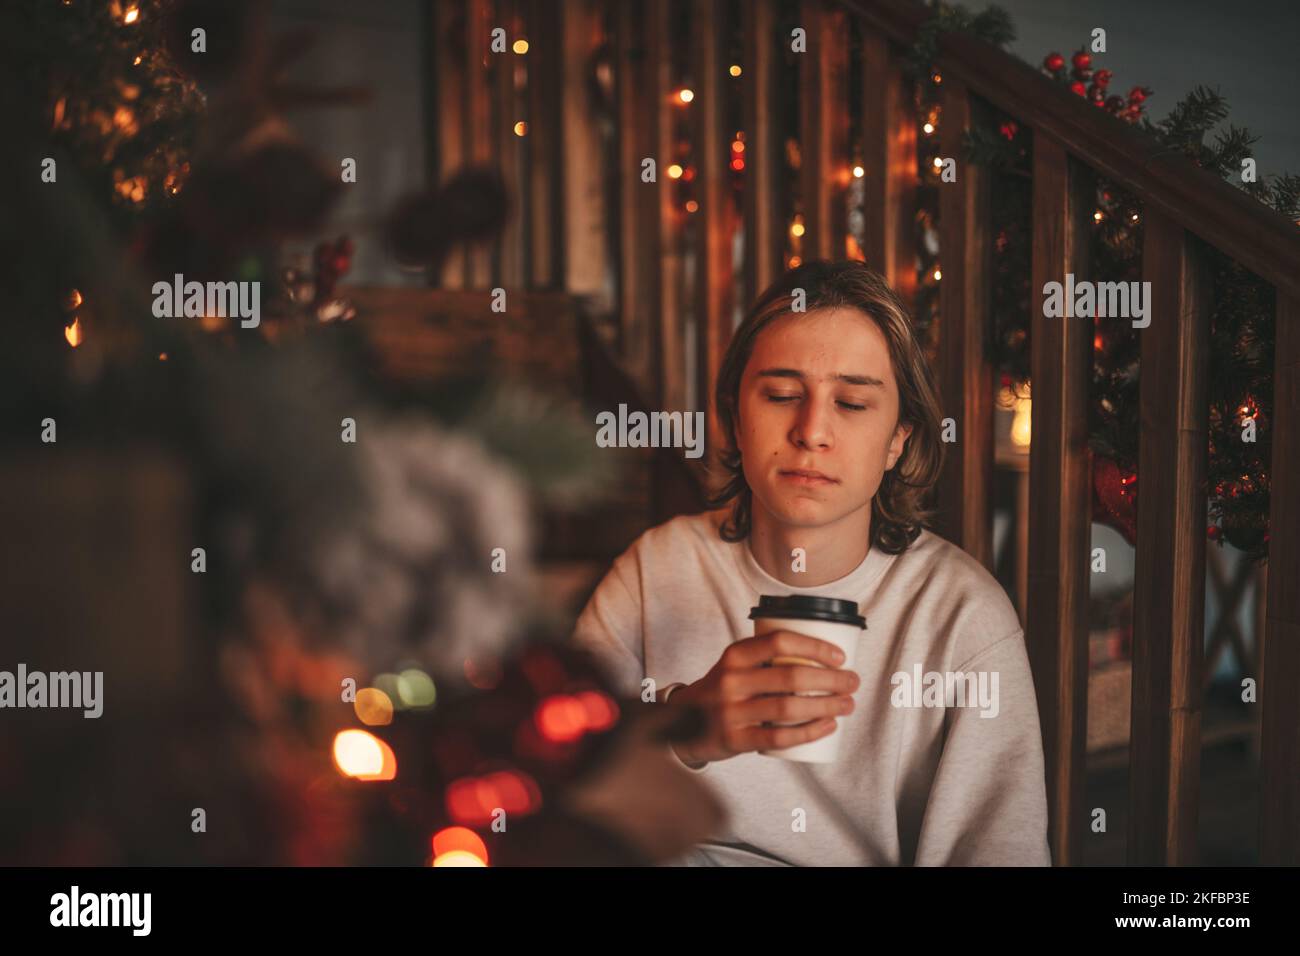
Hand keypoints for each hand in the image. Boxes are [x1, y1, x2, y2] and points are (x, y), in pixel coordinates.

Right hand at [666, 629, 859, 766]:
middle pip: (791, 677)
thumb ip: (766, 656)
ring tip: (848, 704)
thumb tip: (824, 654)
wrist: (683, 723)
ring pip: (789, 708)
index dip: (814, 647)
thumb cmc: (724, 690)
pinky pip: (778, 738)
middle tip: (853, 682)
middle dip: (831, 680)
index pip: (779, 642)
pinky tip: (828, 727)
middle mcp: (730, 680)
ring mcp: (731, 712)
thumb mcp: (735, 665)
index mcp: (734, 655)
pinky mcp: (734, 740)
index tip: (840, 656)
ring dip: (827, 706)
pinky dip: (808, 733)